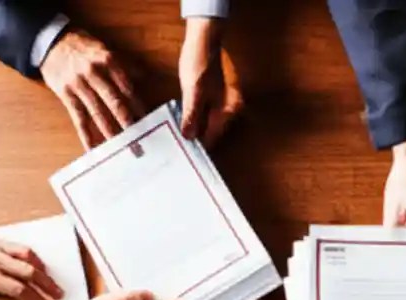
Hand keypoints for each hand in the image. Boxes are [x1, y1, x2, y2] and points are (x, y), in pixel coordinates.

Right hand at [41, 27, 146, 149]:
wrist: (50, 41)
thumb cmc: (82, 47)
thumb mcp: (105, 49)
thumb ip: (125, 64)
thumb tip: (144, 77)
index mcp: (107, 61)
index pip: (127, 88)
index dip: (139, 106)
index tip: (150, 121)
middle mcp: (93, 73)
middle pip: (114, 102)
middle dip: (128, 122)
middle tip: (140, 139)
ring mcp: (79, 85)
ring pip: (97, 112)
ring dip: (111, 131)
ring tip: (122, 147)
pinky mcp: (66, 95)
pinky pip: (78, 118)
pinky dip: (86, 135)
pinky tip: (93, 149)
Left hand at [179, 18, 243, 147]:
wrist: (204, 39)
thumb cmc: (199, 64)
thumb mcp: (193, 92)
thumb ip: (192, 116)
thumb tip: (188, 138)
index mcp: (227, 111)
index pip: (211, 138)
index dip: (196, 146)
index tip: (181, 153)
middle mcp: (230, 109)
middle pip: (211, 131)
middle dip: (195, 137)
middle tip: (175, 145)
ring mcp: (225, 102)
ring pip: (208, 122)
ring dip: (194, 127)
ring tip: (176, 133)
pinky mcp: (217, 96)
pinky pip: (207, 113)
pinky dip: (196, 116)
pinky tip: (183, 118)